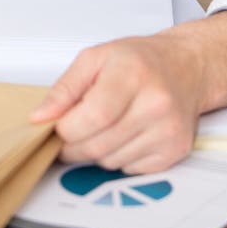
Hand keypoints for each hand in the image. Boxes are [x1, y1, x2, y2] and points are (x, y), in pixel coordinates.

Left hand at [30, 12, 226, 173]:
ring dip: (97, 150)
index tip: (57, 127)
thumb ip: (65, 87)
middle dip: (74, 145)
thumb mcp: (95, 57)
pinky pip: (130, 169)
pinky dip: (119, 157)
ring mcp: (168, 129)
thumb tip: (40, 118)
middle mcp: (156, 103)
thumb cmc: (139, 60)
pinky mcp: (176, 150)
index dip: (66, 129)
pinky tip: (126, 133)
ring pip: (111, 162)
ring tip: (105, 126)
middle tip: (71, 133)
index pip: (92, 117)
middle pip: (98, 145)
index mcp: (132, 73)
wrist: (186, 67)